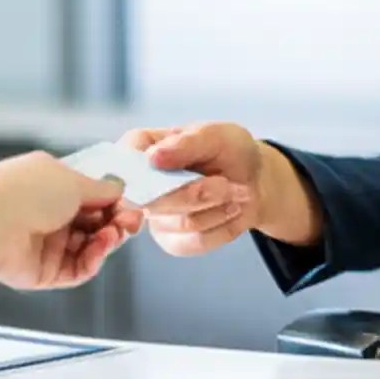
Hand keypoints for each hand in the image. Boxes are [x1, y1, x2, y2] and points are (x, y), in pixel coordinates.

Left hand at [0, 151, 143, 289]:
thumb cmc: (22, 192)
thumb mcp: (73, 180)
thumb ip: (101, 189)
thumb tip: (119, 189)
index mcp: (52, 186)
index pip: (92, 197)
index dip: (115, 204)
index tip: (131, 207)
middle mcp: (48, 214)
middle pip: (94, 224)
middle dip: (115, 224)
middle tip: (129, 224)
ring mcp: (45, 244)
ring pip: (89, 248)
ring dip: (106, 242)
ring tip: (111, 236)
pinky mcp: (42, 271)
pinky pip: (77, 270)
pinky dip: (92, 261)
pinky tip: (98, 250)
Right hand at [118, 123, 267, 255]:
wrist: (255, 182)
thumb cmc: (230, 152)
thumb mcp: (217, 136)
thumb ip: (187, 143)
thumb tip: (152, 157)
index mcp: (144, 148)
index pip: (124, 159)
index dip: (136, 172)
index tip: (163, 172)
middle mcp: (141, 185)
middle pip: (154, 200)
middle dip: (199, 194)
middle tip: (227, 184)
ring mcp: (154, 216)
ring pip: (181, 222)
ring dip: (218, 208)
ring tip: (236, 194)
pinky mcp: (172, 241)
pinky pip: (195, 242)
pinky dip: (223, 228)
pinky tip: (231, 212)